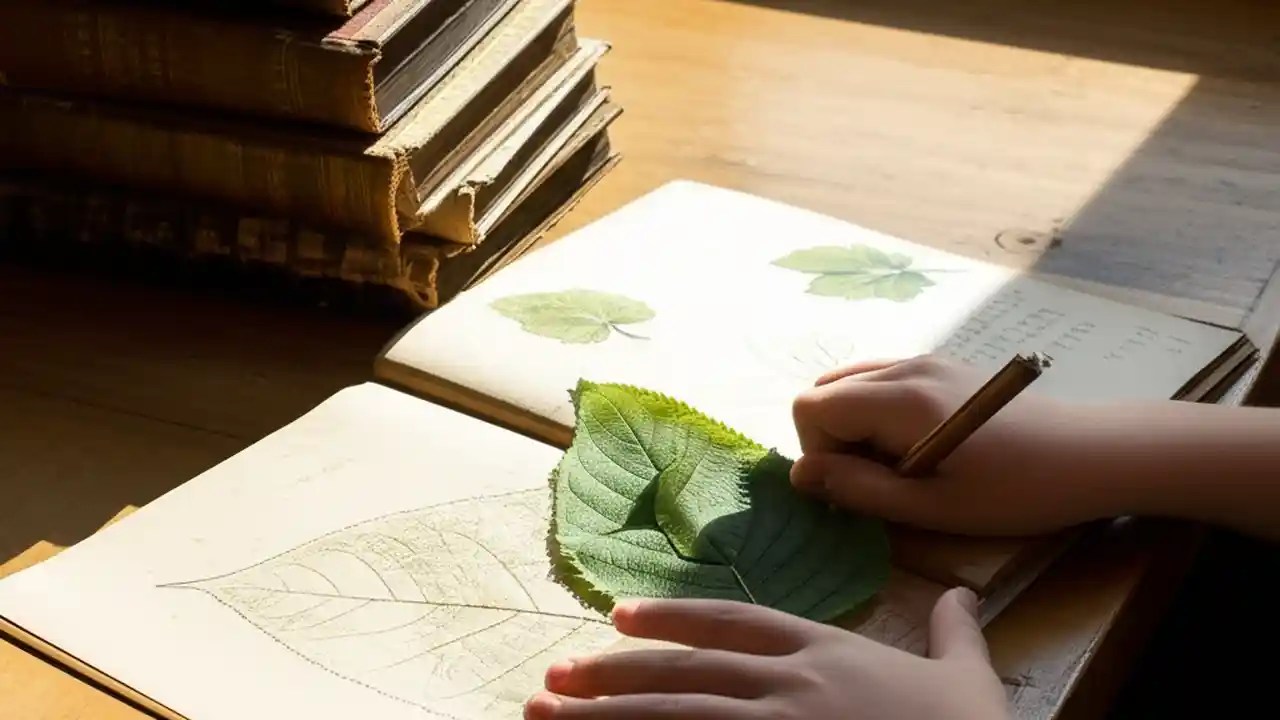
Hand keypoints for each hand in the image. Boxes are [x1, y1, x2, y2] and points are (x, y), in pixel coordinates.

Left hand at [524, 588, 1009, 719]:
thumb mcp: (968, 676)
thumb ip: (955, 632)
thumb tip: (963, 596)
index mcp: (827, 649)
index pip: (733, 621)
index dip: (675, 616)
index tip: (621, 615)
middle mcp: (792, 683)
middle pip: (683, 671)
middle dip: (614, 672)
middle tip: (556, 677)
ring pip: (673, 714)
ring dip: (603, 716)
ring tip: (546, 714)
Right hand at [789, 354, 1104, 535]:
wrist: (1091, 453)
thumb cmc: (1017, 490)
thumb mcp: (934, 507)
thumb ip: (860, 490)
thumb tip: (800, 475)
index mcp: (899, 398)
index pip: (810, 407)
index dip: (818, 454)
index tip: (859, 488)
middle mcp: (905, 366)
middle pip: (824, 390)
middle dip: (831, 440)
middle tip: (878, 480)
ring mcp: (925, 360)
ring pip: (849, 382)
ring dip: (853, 427)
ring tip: (898, 465)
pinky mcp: (942, 366)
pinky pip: (880, 380)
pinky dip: (876, 412)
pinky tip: (918, 445)